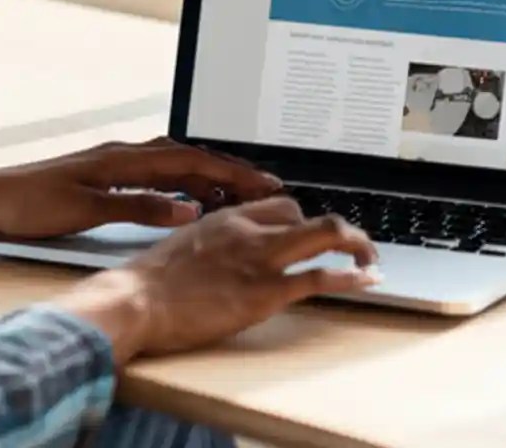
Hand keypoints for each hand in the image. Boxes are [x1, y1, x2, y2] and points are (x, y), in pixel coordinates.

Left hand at [0, 137, 282, 238]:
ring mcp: (115, 165)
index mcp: (124, 160)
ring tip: (240, 197)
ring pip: (176, 166)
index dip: (232, 173)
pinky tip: (191, 201)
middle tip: (267, 189)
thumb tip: (188, 209)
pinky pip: (158, 177)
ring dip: (209, 178)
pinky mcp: (105, 177)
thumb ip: (140, 208)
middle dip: (231, 173)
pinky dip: (183, 186)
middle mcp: (124, 156)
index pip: (191, 163)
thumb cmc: (30, 203)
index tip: (265, 183)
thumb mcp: (87, 210)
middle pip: (191, 159)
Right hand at [53, 197, 379, 363]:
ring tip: (371, 259)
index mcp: (225, 217)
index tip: (312, 234)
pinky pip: (319, 277)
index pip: (278, 204)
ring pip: (325, 232)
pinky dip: (350, 278)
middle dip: (333, 230)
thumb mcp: (181, 249)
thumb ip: (209, 246)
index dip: (301, 220)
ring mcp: (258, 257)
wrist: (134, 301)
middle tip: (350, 246)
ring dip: (356, 244)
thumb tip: (221, 260)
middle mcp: (247, 229)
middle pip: (304, 213)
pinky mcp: (264, 291)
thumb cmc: (147, 284)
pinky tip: (365, 280)